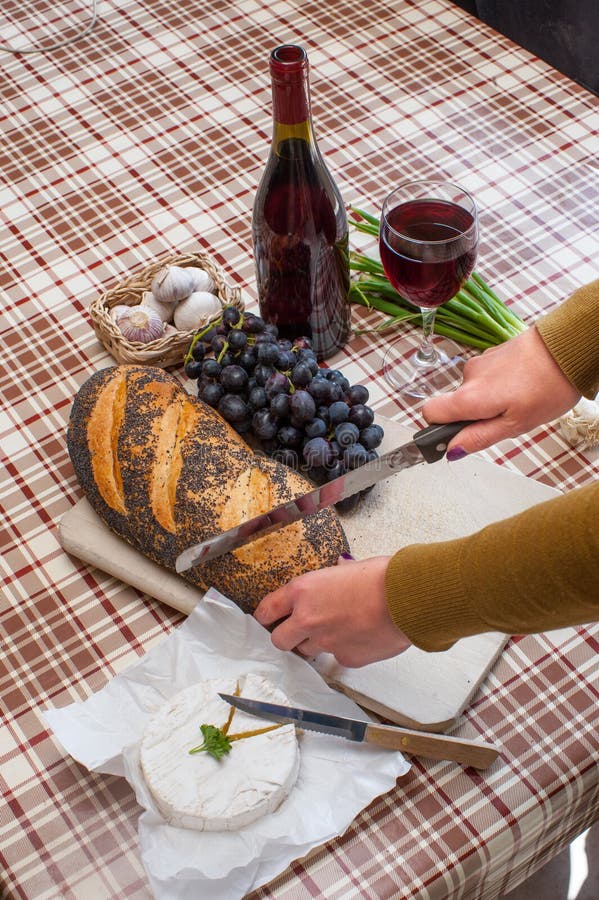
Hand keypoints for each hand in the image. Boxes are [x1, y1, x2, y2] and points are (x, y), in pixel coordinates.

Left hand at [254, 556, 410, 666]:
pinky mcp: (346, 658)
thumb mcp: (347, 568)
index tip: (268, 617)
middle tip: (299, 629)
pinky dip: (344, 650)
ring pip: (307, 651)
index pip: (266, 610)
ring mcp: (325, 643)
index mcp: (302, 591)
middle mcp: (307, 619)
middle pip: (279, 640)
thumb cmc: (381, 577)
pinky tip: (360, 637)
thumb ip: (333, 578)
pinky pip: (337, 658)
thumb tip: (338, 574)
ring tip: (337, 629)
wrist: (405, 598)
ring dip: (316, 643)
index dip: (265, 616)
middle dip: (287, 635)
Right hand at [423, 325, 579, 454]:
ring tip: (520, 401)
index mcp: (470, 397)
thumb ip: (479, 437)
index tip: (456, 435)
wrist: (567, 348)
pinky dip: (499, 385)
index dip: (438, 427)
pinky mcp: (493, 353)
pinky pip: (486, 377)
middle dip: (474, 416)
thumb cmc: (548, 386)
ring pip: (473, 390)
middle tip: (505, 419)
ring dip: (490, 400)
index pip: (429, 412)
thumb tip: (452, 450)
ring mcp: (480, 361)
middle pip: (455, 403)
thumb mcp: (515, 425)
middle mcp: (468, 376)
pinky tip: (522, 386)